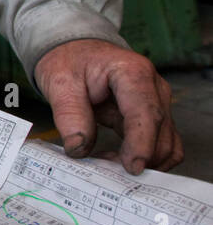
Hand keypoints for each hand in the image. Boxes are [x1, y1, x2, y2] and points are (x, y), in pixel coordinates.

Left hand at [34, 39, 182, 173]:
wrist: (74, 50)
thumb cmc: (68, 61)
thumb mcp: (59, 82)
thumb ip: (69, 114)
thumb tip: (79, 149)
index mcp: (132, 72)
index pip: (146, 113)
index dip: (142, 143)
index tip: (132, 167)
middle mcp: (153, 87)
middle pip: (161, 132)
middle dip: (141, 159)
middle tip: (108, 174)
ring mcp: (156, 102)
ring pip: (166, 143)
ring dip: (144, 162)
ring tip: (107, 166)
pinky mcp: (151, 116)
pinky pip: (158, 144)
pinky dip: (143, 158)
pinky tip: (115, 161)